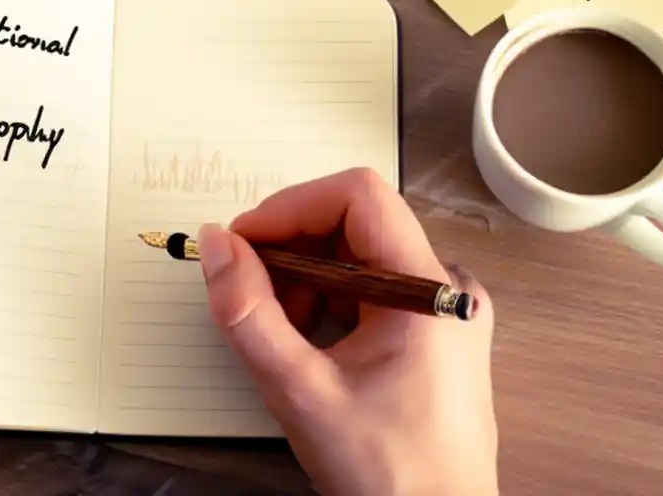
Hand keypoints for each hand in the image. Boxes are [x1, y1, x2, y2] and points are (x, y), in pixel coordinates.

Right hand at [199, 168, 496, 495]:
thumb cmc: (391, 476)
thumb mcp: (300, 392)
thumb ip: (249, 314)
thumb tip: (218, 248)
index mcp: (428, 291)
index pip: (358, 196)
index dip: (291, 206)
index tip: (244, 240)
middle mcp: (444, 288)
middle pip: (356, 222)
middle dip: (290, 247)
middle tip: (246, 286)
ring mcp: (441, 310)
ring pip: (358, 256)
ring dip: (305, 277)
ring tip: (278, 330)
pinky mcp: (430, 333)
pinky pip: (370, 289)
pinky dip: (327, 302)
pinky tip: (305, 344)